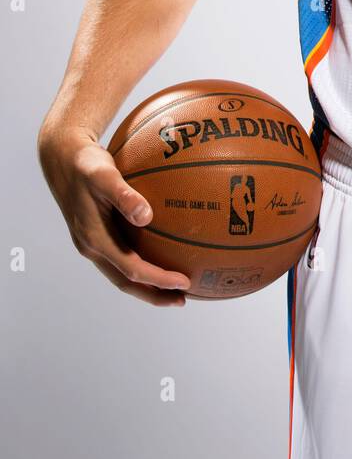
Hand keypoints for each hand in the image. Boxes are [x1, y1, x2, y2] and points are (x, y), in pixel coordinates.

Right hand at [37, 120, 190, 305]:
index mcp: (93, 238)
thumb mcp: (104, 175)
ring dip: (147, 284)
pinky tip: (162, 254)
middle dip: (153, 294)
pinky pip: (122, 257)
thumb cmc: (86, 163)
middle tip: (183, 300)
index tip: (183, 282)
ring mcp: (93, 242)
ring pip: (122, 273)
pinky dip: (142, 263)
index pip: (130, 269)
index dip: (157, 279)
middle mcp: (92, 246)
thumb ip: (124, 195)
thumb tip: (147, 217)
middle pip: (125, 282)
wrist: (62, 158)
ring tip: (175, 288)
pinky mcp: (98, 234)